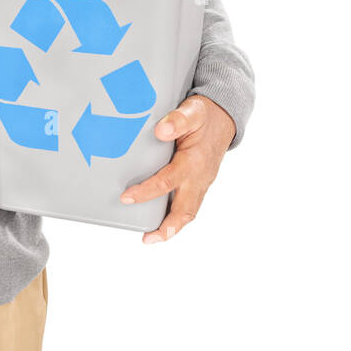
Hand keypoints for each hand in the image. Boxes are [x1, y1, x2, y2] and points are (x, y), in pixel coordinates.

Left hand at [120, 95, 234, 243]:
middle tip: (148, 239)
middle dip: (168, 228)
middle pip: (185, 210)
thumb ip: (178, 119)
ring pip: (188, 212)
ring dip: (172, 228)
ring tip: (151, 237)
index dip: (147, 191)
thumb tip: (161, 130)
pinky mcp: (198, 185)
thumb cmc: (205, 116)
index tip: (126, 197)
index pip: (168, 181)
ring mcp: (201, 183)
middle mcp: (199, 177)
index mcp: (194, 161)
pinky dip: (175, 218)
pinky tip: (159, 221)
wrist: (224, 118)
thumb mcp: (194, 111)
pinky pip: (188, 206)